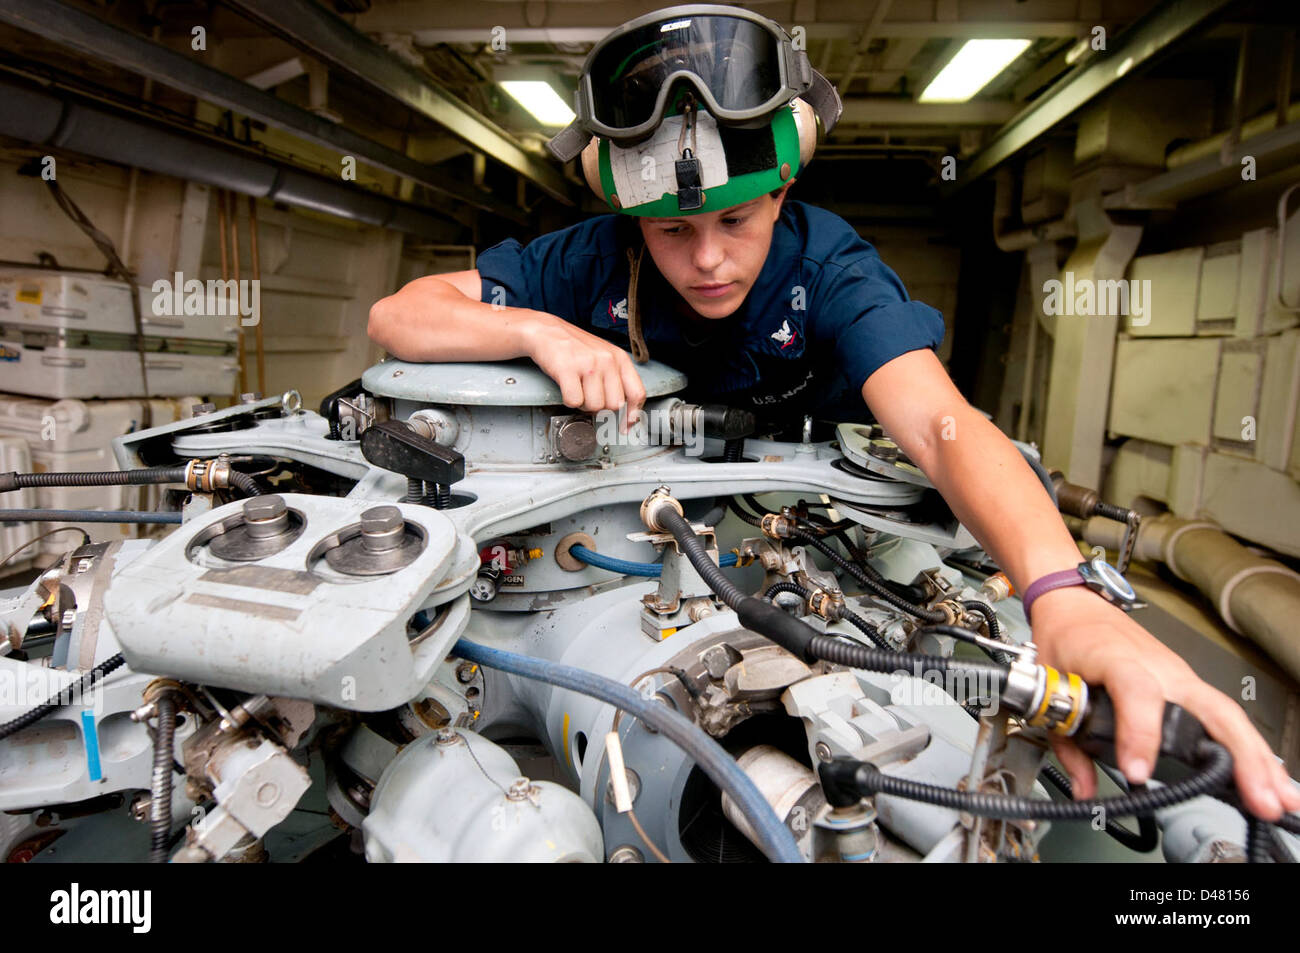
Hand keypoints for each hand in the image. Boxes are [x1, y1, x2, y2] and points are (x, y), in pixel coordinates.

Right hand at [520, 312, 646, 430]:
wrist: (546, 331)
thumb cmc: (574, 347)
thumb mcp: (603, 356)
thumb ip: (616, 379)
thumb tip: (624, 408)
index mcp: (619, 358)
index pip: (637, 393)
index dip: (632, 414)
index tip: (626, 426)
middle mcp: (607, 360)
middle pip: (614, 405)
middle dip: (600, 407)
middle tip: (589, 396)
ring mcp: (588, 364)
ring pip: (595, 406)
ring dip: (583, 404)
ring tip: (577, 388)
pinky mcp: (568, 369)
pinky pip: (574, 401)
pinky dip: (568, 400)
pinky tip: (567, 388)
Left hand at [1028, 586, 1299, 820]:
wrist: (1075, 604)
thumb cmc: (1067, 638)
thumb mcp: (1051, 687)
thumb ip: (1067, 744)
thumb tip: (1084, 788)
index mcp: (1118, 660)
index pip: (1137, 693)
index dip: (1139, 732)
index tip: (1137, 771)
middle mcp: (1159, 667)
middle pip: (1209, 709)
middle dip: (1237, 756)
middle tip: (1255, 797)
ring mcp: (1180, 675)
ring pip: (1227, 715)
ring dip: (1256, 757)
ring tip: (1277, 798)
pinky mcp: (1188, 684)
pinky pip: (1224, 715)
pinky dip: (1250, 747)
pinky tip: (1268, 776)